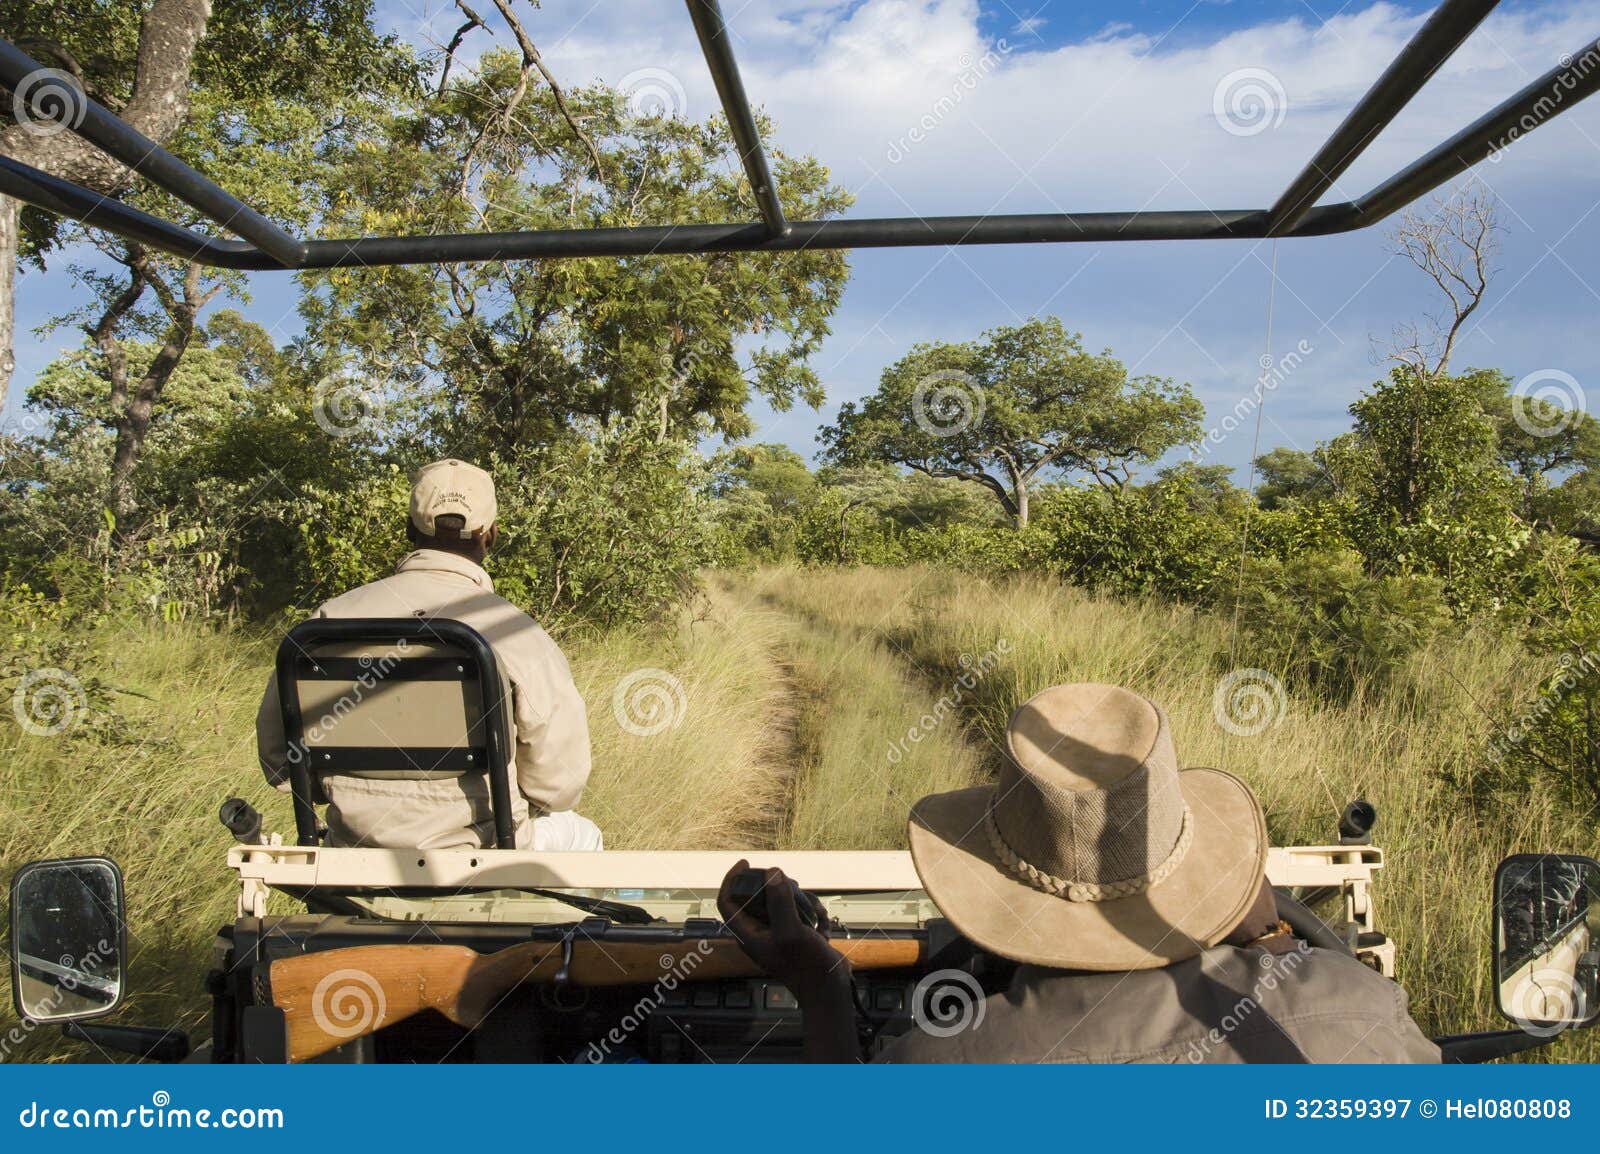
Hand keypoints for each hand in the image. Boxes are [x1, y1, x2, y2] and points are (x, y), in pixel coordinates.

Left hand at [717, 860, 850, 1003]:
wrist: (829, 990)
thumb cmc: (807, 966)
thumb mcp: (791, 931)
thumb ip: (779, 902)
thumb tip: (772, 872)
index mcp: (748, 935)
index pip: (727, 902)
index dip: (731, 880)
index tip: (745, 863)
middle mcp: (760, 933)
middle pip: (758, 898)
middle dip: (778, 889)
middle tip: (793, 886)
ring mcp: (778, 934)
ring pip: (782, 903)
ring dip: (801, 901)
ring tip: (816, 912)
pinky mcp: (795, 935)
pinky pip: (799, 913)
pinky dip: (812, 913)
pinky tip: (823, 924)